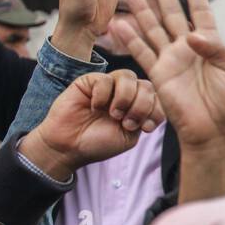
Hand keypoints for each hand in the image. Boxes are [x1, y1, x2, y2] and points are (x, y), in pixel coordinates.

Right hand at [20, 70, 161, 180]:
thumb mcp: (128, 136)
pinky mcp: (89, 81)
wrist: (68, 147)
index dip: (156, 110)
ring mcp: (107, 86)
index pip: (157, 98)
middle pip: (146, 85)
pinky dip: (103, 95)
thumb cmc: (96, 144)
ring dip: (125, 97)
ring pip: (128, 76)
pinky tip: (95, 107)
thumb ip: (143, 119)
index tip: (145, 128)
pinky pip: (105, 79)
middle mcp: (124, 94)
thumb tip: (152, 102)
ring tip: (113, 114)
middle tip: (126, 122)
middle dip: (141, 105)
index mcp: (136, 107)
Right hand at [110, 0, 224, 151]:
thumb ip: (215, 48)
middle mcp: (188, 50)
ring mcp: (171, 61)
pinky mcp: (158, 76)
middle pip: (173, 16)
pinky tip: (121, 25)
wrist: (216, 132)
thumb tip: (192, 34)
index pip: (201, 13)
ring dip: (143, 12)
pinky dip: (131, 39)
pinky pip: (142, 54)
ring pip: (154, 30)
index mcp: (212, 45)